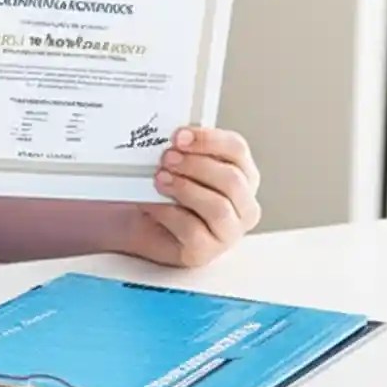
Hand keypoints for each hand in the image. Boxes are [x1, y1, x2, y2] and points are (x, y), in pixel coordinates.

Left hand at [125, 126, 261, 267]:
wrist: (142, 224)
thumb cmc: (165, 191)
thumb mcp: (178, 165)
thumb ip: (184, 150)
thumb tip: (177, 136)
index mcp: (242, 175)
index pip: (237, 150)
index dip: (209, 140)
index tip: (180, 135)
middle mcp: (243, 204)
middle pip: (231, 179)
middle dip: (196, 165)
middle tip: (167, 158)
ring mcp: (229, 231)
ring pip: (218, 207)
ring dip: (185, 188)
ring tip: (160, 179)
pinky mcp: (206, 251)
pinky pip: (192, 229)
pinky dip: (168, 212)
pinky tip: (152, 204)